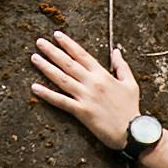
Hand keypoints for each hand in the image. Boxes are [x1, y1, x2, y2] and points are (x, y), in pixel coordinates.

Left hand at [31, 27, 142, 152]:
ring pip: (62, 79)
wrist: (133, 132)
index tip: (57, 35)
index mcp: (103, 74)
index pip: (82, 55)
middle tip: (39, 42)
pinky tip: (35, 88)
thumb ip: (121, 66)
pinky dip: (47, 94)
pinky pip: (61, 101)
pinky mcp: (82, 112)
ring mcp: (86, 97)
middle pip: (68, 63)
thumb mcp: (130, 83)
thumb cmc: (131, 108)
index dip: (68, 44)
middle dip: (52, 51)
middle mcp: (92, 83)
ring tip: (34, 58)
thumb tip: (116, 50)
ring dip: (46, 67)